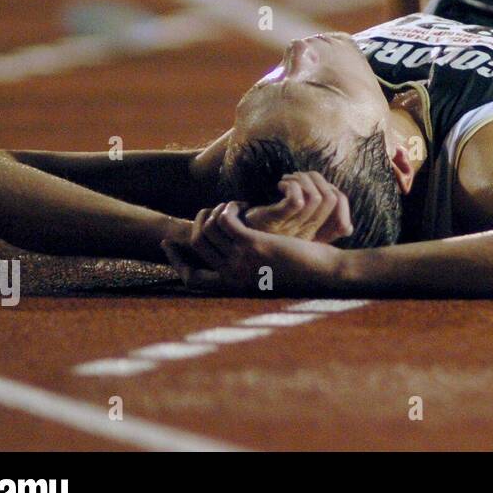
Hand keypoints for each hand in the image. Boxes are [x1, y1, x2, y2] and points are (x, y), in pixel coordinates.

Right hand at [162, 201, 343, 294]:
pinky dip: (228, 208)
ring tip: (229, 207)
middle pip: (196, 247)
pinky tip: (240, 205)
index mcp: (231, 287)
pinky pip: (225, 220)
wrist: (323, 274)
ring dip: (214, 213)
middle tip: (205, 213)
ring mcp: (241, 261)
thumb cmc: (298, 274)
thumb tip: (228, 260)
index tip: (169, 242)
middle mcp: (231, 277)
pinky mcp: (254, 244)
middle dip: (195, 225)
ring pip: (208, 230)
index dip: (176, 259)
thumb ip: (244, 271)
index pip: (190, 278)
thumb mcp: (263, 276)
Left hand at [243, 172, 352, 243]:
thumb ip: (317, 223)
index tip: (317, 185)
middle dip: (316, 179)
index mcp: (317, 235)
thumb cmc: (263, 231)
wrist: (232, 238)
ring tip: (287, 179)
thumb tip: (348, 228)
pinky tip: (279, 184)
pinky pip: (297, 200)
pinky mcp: (276, 222)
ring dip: (302, 180)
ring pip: (317, 197)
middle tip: (296, 177)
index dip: (339, 193)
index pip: (342, 207)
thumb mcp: (295, 230)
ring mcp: (292, 229)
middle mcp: (308, 234)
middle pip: (333, 198)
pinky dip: (290, 185)